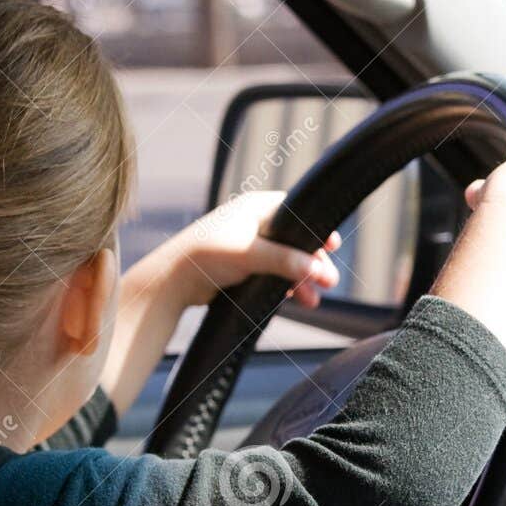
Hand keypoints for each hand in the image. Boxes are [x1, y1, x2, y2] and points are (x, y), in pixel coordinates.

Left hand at [165, 190, 341, 307]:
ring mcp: (247, 245)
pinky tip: (296, 298)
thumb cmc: (206, 255)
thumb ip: (287, 261)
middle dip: (311, 262)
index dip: (314, 229)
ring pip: (284, 260)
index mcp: (254, 207)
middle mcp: (252, 223)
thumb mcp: (252, 254)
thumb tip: (320, 269)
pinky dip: (284, 285)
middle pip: (293, 240)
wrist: (172, 281)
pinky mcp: (241, 266)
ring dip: (300, 278)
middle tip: (328, 280)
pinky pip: (272, 273)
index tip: (332, 244)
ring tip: (313, 298)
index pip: (295, 212)